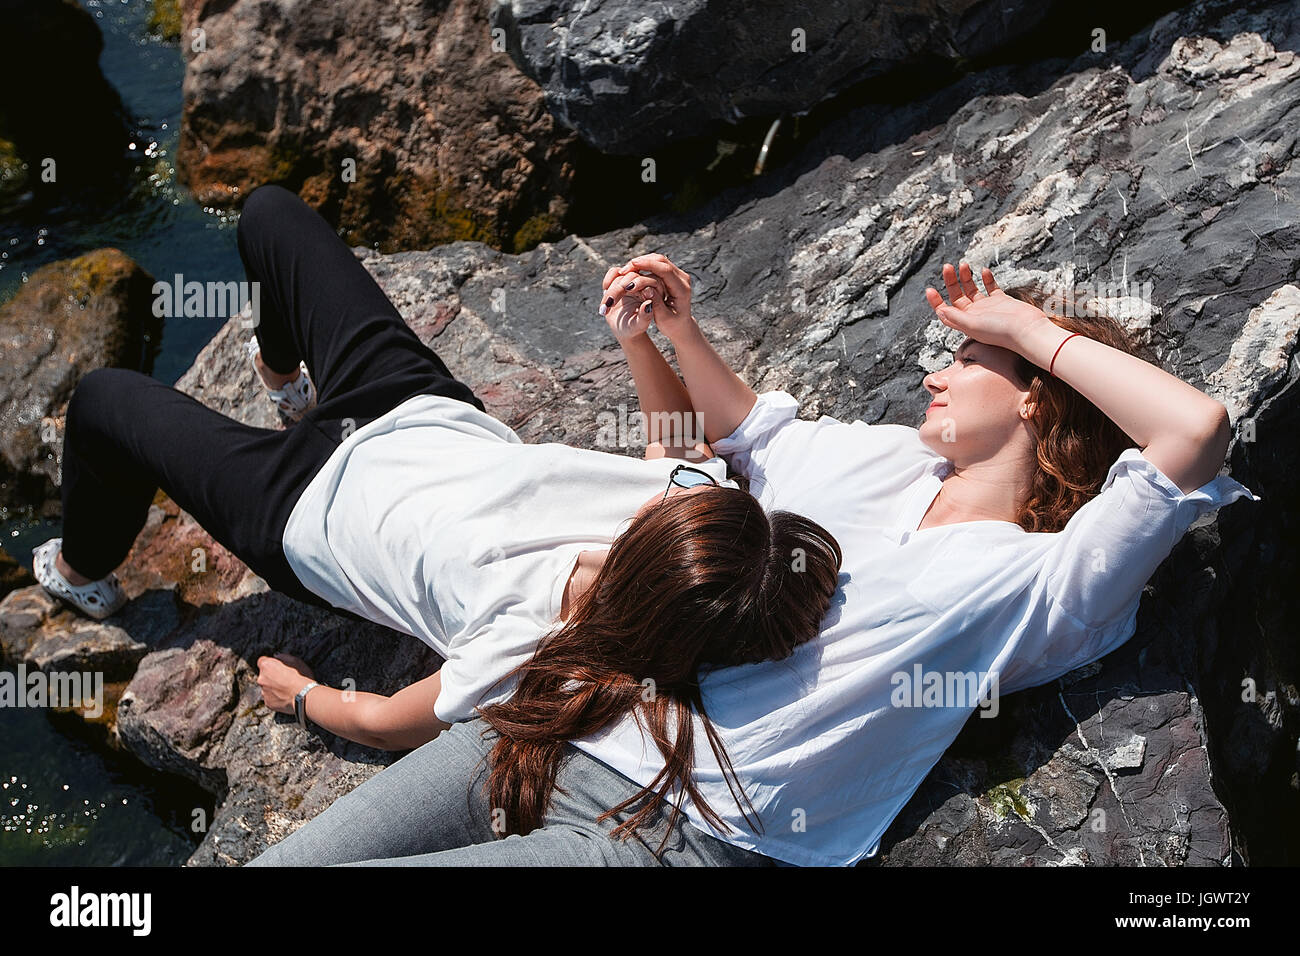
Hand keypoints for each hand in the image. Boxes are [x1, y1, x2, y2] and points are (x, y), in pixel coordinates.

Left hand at [256, 652, 315, 714]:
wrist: (303, 696)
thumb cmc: (301, 677)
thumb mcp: (296, 661)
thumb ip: (283, 657)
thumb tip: (277, 657)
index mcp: (267, 666)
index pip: (262, 661)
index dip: (270, 663)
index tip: (275, 666)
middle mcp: (262, 679)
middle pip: (264, 676)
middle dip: (271, 677)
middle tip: (284, 679)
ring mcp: (264, 692)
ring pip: (267, 688)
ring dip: (273, 688)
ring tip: (286, 689)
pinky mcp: (268, 702)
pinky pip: (270, 698)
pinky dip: (276, 698)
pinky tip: (286, 696)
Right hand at [600, 253, 693, 341]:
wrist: (681, 325)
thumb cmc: (672, 325)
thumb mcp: (663, 319)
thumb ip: (656, 304)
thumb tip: (646, 289)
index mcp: (682, 289)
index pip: (665, 270)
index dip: (648, 265)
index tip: (632, 264)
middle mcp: (682, 279)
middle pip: (662, 261)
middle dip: (643, 261)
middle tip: (625, 268)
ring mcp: (678, 275)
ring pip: (659, 260)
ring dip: (643, 261)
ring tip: (627, 269)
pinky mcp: (672, 275)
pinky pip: (658, 264)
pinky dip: (645, 264)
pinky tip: (634, 270)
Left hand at [924, 261, 1049, 351]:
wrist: (1028, 330)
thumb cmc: (1001, 332)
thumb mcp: (974, 325)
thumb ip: (956, 318)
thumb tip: (940, 310)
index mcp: (965, 323)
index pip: (945, 312)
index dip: (936, 302)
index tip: (929, 289)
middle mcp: (975, 315)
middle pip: (957, 296)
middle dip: (951, 281)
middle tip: (947, 267)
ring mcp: (988, 308)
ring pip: (972, 290)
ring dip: (966, 277)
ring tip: (964, 264)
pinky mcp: (1002, 301)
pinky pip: (991, 287)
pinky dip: (986, 279)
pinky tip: (984, 271)